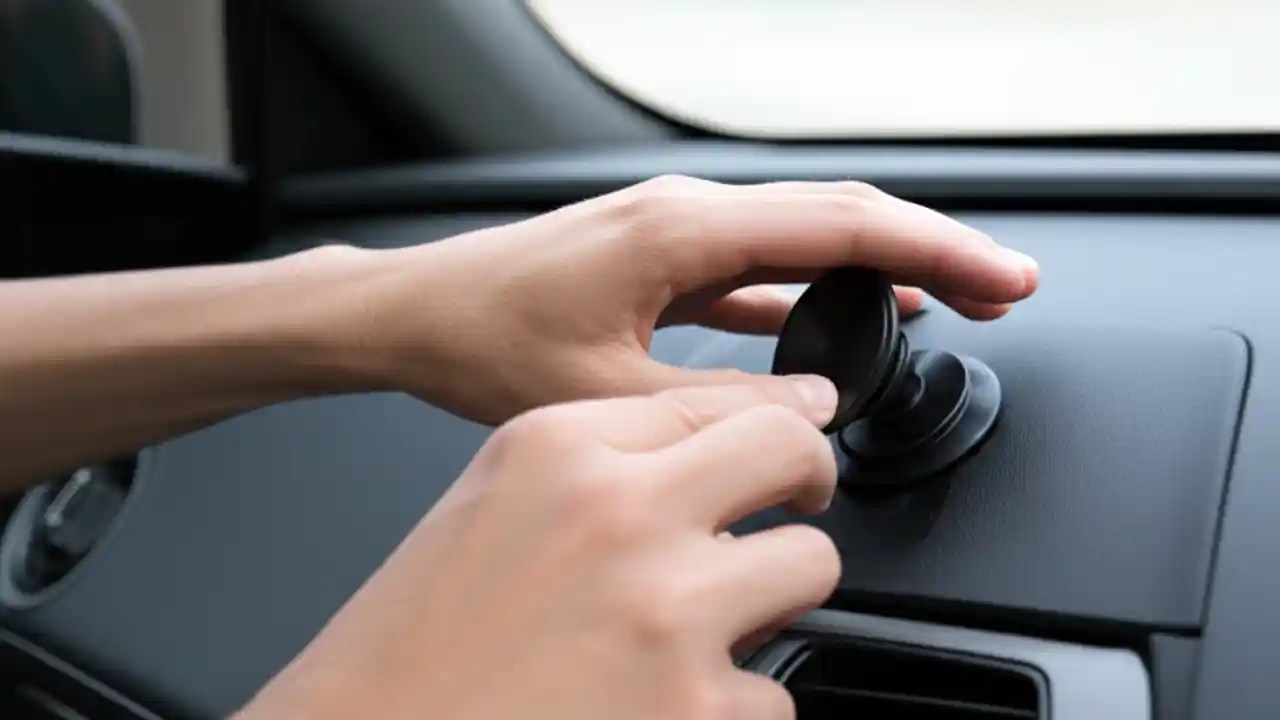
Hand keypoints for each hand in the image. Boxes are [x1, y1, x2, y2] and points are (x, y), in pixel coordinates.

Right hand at [237, 380, 841, 719]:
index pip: (710, 402)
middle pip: (787, 451)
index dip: (754, 432)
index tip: (773, 457)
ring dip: (770, 605)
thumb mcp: (490, 512)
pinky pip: (775, 696)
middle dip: (805, 483)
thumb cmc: (408, 656)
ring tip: (705, 634)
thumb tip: (706, 475)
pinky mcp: (698, 712)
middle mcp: (620, 512)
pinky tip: (662, 709)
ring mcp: (668, 611)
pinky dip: (732, 709)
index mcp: (557, 449)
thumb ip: (598, 471)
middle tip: (793, 513)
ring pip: (809, 570)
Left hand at [353, 176, 1038, 423]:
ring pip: (807, 239)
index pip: (841, 227)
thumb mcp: (609, 396)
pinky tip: (853, 313)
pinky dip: (820, 286)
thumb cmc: (486, 340)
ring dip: (881, 266)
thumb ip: (721, 407)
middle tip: (1004, 289)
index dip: (935, 250)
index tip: (1002, 277)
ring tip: (951, 299)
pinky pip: (764, 266)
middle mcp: (688, 212)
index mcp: (682, 230)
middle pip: (840, 219)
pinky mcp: (665, 256)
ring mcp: (677, 230)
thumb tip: (812, 412)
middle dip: (931, 249)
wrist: (419, 311)